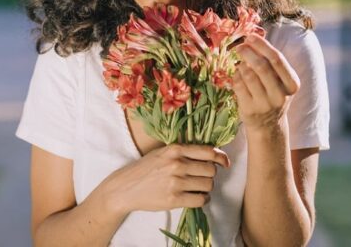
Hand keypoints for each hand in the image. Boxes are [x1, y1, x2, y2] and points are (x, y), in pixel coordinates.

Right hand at [103, 143, 230, 214]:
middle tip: (202, 177)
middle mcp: (177, 164)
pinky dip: (202, 199)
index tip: (225, 162)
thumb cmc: (145, 169)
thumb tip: (211, 154)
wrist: (125, 188)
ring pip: (208, 185)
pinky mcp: (174, 199)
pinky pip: (200, 199)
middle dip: (210, 175)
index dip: (221, 157)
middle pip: (211, 170)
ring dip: (206, 188)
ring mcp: (175, 182)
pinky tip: (196, 197)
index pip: (208, 151)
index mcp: (175, 149)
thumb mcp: (163, 153)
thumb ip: (183, 152)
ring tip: (197, 187)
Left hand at [232, 34, 300, 131]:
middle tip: (239, 46)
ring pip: (248, 75)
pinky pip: (238, 86)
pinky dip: (235, 76)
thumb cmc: (272, 94)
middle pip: (262, 66)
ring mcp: (265, 104)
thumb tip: (252, 39)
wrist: (268, 125)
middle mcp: (281, 95)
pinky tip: (237, 75)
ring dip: (241, 65)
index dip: (262, 46)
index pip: (277, 59)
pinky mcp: (250, 110)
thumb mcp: (280, 81)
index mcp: (292, 84)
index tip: (250, 37)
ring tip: (240, 63)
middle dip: (248, 53)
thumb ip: (271, 62)